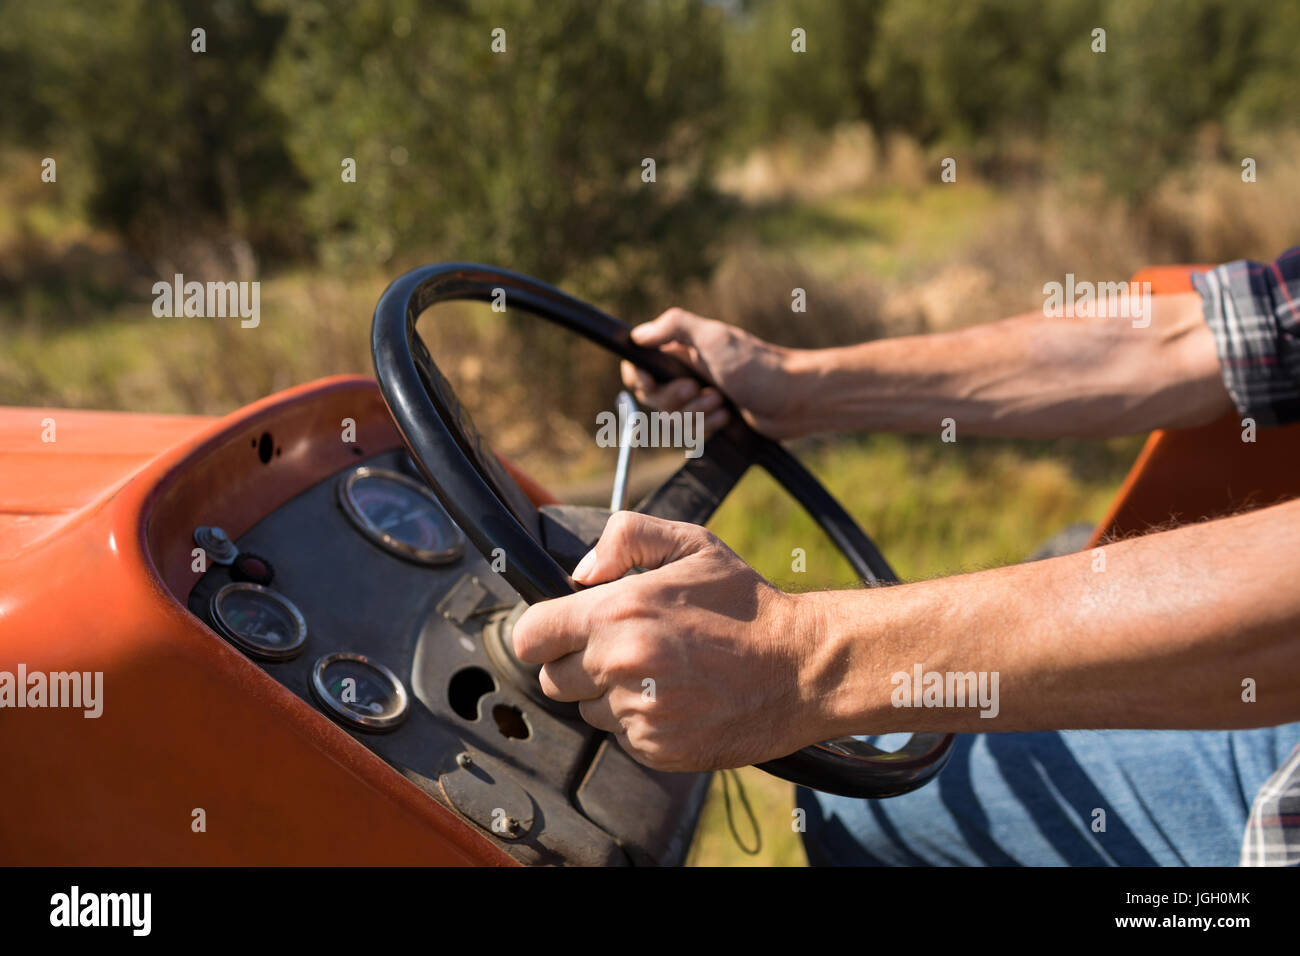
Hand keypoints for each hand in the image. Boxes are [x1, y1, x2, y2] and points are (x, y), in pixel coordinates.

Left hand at [511, 512, 828, 770]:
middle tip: (624, 647)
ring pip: (587, 710)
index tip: (561, 631)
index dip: (543, 632)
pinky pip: (622, 736)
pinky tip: (678, 697)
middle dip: (577, 663)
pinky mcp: (656, 748)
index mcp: (618, 611)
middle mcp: (621, 664)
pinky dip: (641, 721)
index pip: (531, 636)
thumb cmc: (746, 605)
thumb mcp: (692, 545)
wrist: (801, 668)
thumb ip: (626, 538)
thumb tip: (581, 573)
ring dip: (610, 694)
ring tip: (661, 671)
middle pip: (552, 679)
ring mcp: (638, 712)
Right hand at [621, 308, 810, 439]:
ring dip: (696, 415)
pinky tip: (728, 417)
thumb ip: (675, 327)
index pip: (639, 366)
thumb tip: (638, 335)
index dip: (640, 379)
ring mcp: (699, 400)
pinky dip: (708, 428)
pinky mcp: (712, 422)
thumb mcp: (714, 338)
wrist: (794, 400)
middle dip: (675, 400)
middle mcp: (687, 374)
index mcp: (682, 351)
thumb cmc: (757, 366)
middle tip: (699, 389)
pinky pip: (692, 435)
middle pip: (653, 399)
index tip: (653, 383)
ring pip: (672, 420)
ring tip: (722, 403)